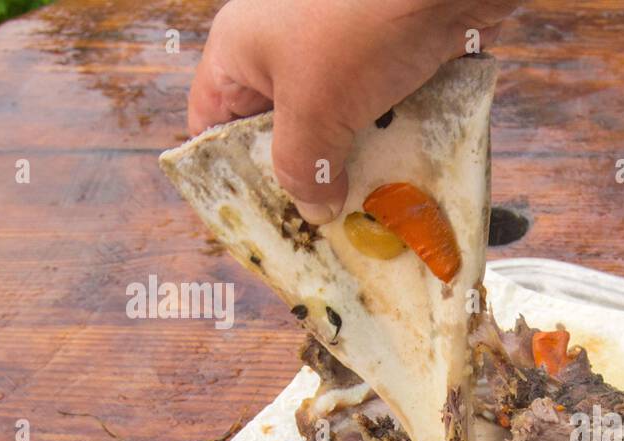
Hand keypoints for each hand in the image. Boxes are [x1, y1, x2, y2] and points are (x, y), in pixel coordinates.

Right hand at [188, 0, 516, 223]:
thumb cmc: (360, 26)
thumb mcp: (316, 108)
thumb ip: (303, 166)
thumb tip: (313, 210)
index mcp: (241, 52)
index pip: (213, 123)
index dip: (229, 174)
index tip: (255, 222)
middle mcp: (283, 49)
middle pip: (281, 131)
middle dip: (305, 181)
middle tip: (323, 232)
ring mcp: (340, 51)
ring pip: (338, 126)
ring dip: (357, 168)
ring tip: (371, 218)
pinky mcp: (389, 56)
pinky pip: (383, 112)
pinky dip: (394, 145)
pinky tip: (410, 184)